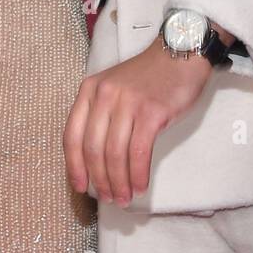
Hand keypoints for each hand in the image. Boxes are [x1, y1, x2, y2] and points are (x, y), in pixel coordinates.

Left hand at [64, 37, 212, 204]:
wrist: (179, 54)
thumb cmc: (149, 76)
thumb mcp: (113, 87)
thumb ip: (100, 114)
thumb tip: (95, 159)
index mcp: (90, 90)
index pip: (72, 135)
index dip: (74, 166)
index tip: (81, 186)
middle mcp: (104, 95)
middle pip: (93, 149)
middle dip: (100, 180)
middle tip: (108, 197)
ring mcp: (128, 102)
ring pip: (115, 154)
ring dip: (119, 182)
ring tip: (125, 197)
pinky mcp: (151, 112)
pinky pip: (139, 152)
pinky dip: (138, 174)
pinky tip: (140, 185)